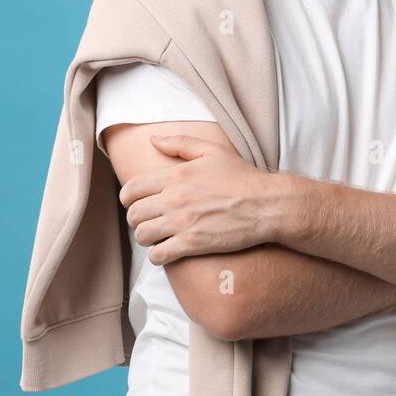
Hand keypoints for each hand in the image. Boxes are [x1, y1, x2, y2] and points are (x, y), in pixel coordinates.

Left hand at [118, 133, 288, 264]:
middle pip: (134, 214)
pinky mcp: (193, 244)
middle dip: (137, 219)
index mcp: (176, 176)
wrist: (267, 204)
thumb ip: (180, 143)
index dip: (128, 198)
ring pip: (142, 235)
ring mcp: (182, 223)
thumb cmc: (243, 178)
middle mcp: (174, 199)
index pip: (131, 189)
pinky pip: (159, 255)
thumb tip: (154, 140)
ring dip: (147, 237)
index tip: (135, 203)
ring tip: (158, 236)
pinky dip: (159, 255)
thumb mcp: (213, 151)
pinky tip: (168, 251)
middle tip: (150, 221)